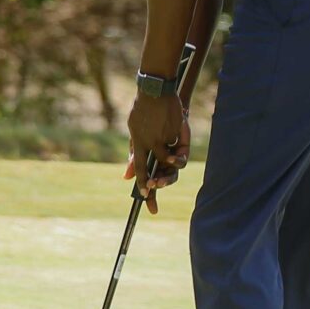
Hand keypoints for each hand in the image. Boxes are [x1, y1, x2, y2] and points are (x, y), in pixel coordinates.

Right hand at [125, 92, 188, 213]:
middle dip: (158, 185)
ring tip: (158, 180)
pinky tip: (169, 160)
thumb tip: (127, 179)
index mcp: (149, 159)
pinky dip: (175, 162)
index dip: (149, 194)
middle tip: (153, 188)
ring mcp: (172, 153)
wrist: (157, 99)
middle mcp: (161, 159)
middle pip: (162, 179)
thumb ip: (135, 160)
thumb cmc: (143, 118)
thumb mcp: (137, 141)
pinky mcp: (182, 146)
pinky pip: (181, 159)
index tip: (150, 210)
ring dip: (166, 178)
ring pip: (172, 172)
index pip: (148, 179)